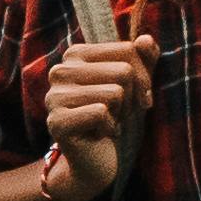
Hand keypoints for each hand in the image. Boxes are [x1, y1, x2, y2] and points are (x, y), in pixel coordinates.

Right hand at [43, 33, 155, 199]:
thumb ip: (143, 59)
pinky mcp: (57, 121)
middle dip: (133, 98)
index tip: (137, 96)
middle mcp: (60, 70)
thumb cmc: (116, 116)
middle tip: (121, 114)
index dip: (144, 77)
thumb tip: (145, 39)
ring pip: (115, 92)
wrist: (95, 160)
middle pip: (124, 71)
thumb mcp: (135, 84)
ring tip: (110, 123)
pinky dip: (110, 128)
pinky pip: (101, 113)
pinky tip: (99, 134)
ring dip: (121, 114)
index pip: (128, 50)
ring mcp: (54, 96)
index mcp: (76, 54)